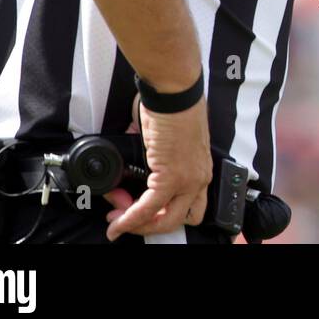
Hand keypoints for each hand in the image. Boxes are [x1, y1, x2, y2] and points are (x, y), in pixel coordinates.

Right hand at [104, 96, 211, 240]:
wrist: (175, 93)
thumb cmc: (174, 106)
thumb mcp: (166, 139)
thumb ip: (153, 154)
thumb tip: (134, 159)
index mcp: (200, 168)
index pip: (188, 205)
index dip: (162, 214)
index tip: (140, 212)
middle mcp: (199, 177)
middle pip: (179, 219)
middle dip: (150, 225)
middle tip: (128, 220)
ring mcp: (188, 179)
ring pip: (166, 220)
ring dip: (139, 225)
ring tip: (118, 221)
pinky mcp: (172, 176)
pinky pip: (149, 207)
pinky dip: (131, 218)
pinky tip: (119, 221)